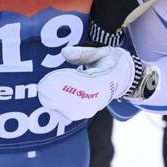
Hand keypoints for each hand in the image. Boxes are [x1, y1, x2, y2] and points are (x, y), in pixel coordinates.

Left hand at [38, 46, 155, 121]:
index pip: (84, 84)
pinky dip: (58, 108)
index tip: (51, 80)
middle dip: (56, 94)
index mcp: (105, 79)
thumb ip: (83, 53)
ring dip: (55, 102)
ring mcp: (94, 106)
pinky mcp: (87, 111)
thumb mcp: (102, 52)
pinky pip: (71, 114)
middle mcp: (100, 96)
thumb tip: (64, 52)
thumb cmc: (112, 63)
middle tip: (41, 87)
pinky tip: (48, 101)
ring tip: (43, 93)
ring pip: (72, 110)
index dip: (66, 83)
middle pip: (75, 100)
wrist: (125, 80)